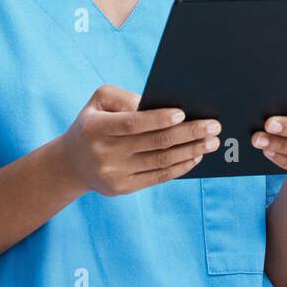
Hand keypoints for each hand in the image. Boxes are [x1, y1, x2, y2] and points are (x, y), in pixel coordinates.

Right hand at [60, 85, 220, 195]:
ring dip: (191, 151)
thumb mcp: (99, 101)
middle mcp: (103, 153)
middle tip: (213, 126)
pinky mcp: (123, 188)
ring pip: (160, 162)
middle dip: (188, 134)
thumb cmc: (94, 123)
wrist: (72, 163)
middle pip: (154, 143)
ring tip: (211, 141)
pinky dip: (181, 166)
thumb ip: (125, 97)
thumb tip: (158, 106)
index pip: (132, 123)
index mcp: (95, 128)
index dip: (158, 119)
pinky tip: (196, 156)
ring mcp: (113, 174)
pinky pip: (158, 177)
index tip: (183, 114)